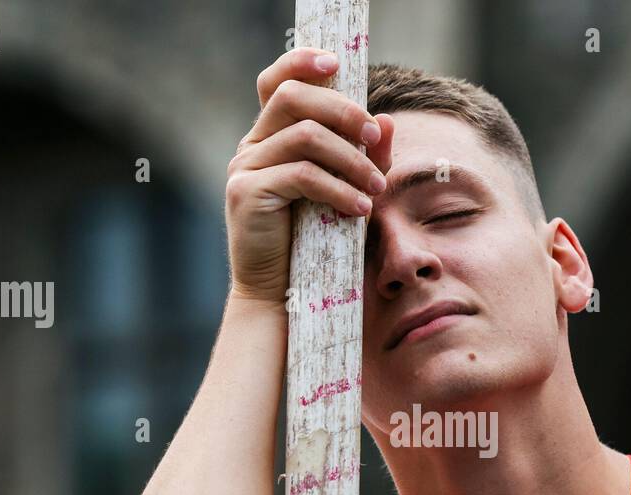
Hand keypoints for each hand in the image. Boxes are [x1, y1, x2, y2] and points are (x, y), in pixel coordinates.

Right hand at [226, 47, 394, 303]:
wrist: (278, 295)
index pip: (277, 82)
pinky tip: (359, 209)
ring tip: (376, 188)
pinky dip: (338, 188)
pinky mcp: (247, 194)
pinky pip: (301, 175)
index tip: (339, 63)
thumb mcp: (345, 192)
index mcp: (270, 137)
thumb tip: (386, 121)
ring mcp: (245, 168)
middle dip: (343, 111)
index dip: (302, 62)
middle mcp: (251, 146)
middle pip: (293, 97)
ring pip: (304, 136)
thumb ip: (364, 157)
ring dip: (350, 158)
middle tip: (376, 139)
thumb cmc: (314, 244)